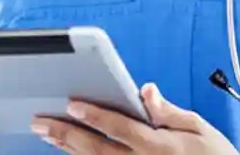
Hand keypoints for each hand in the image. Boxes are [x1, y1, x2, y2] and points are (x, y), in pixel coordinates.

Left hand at [31, 83, 237, 153]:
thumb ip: (168, 111)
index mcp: (160, 146)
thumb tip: (146, 91)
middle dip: (67, 135)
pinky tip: (67, 151)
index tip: (72, 104)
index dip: (96, 117)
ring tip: (46, 134)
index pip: (122, 129)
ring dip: (69, 149)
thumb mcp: (199, 128)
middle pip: (99, 150)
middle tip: (41, 122)